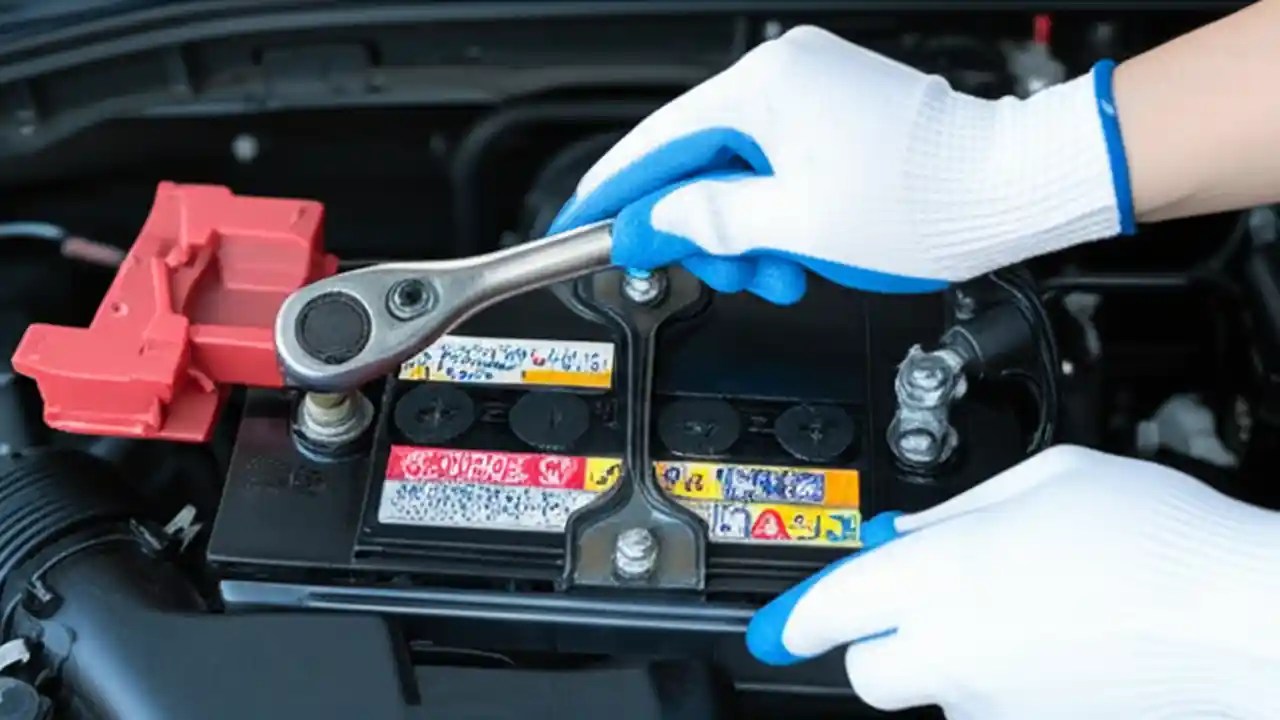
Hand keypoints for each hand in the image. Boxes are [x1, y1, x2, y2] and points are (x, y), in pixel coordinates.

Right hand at [549, 26, 1130, 303]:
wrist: (1011, 186)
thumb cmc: (923, 198)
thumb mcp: (795, 225)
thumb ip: (708, 221)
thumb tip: (652, 221)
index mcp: (764, 90)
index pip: (657, 144)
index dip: (614, 193)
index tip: (584, 223)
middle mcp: (787, 75)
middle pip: (699, 161)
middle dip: (702, 229)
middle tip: (715, 274)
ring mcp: (815, 89)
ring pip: (740, 170)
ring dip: (745, 231)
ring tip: (779, 274)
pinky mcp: (840, 109)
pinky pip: (779, 163)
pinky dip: (776, 211)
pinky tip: (796, 249)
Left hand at [746, 445, 1279, 718]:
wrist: (1246, 622)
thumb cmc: (1158, 540)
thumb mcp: (1049, 480)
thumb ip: (956, 512)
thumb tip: (904, 537)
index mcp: (944, 574)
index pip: (830, 607)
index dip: (796, 615)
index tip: (781, 622)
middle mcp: (955, 650)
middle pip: (868, 670)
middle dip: (873, 639)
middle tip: (911, 603)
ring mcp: (996, 705)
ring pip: (934, 690)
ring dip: (950, 656)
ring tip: (1021, 608)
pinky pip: (992, 706)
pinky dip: (1001, 679)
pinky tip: (1054, 641)